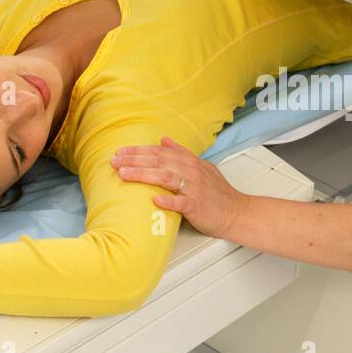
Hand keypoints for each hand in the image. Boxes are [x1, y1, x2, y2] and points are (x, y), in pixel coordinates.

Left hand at [110, 136, 245, 238]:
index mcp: (190, 162)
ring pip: (165, 177)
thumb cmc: (218, 193)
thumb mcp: (202, 167)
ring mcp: (194, 189)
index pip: (160, 152)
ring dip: (142, 174)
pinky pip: (180, 202)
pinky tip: (153, 200)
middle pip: (159, 161)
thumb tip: (164, 140)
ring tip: (123, 173)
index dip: (139, 151)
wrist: (237, 212)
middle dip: (134, 159)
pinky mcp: (197, 206)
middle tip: (114, 161)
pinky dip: (167, 200)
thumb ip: (182, 154)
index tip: (120, 151)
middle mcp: (191, 172)